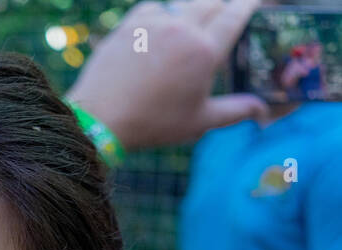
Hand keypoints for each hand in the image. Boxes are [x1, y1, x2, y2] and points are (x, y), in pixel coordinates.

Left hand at [67, 0, 270, 149]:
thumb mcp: (198, 121)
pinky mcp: (129, 25)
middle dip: (223, 7)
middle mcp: (181, 29)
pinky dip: (163, 12)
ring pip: (182, 3)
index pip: (235, 15)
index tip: (254, 2)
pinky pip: (154, 8)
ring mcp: (153, 24)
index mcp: (204, 51)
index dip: (248, 5)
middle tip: (226, 14)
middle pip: (211, 3)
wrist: (100, 120)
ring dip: (194, 9)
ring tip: (196, 21)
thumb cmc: (152, 123)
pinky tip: (164, 25)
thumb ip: (234, 111)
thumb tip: (261, 109)